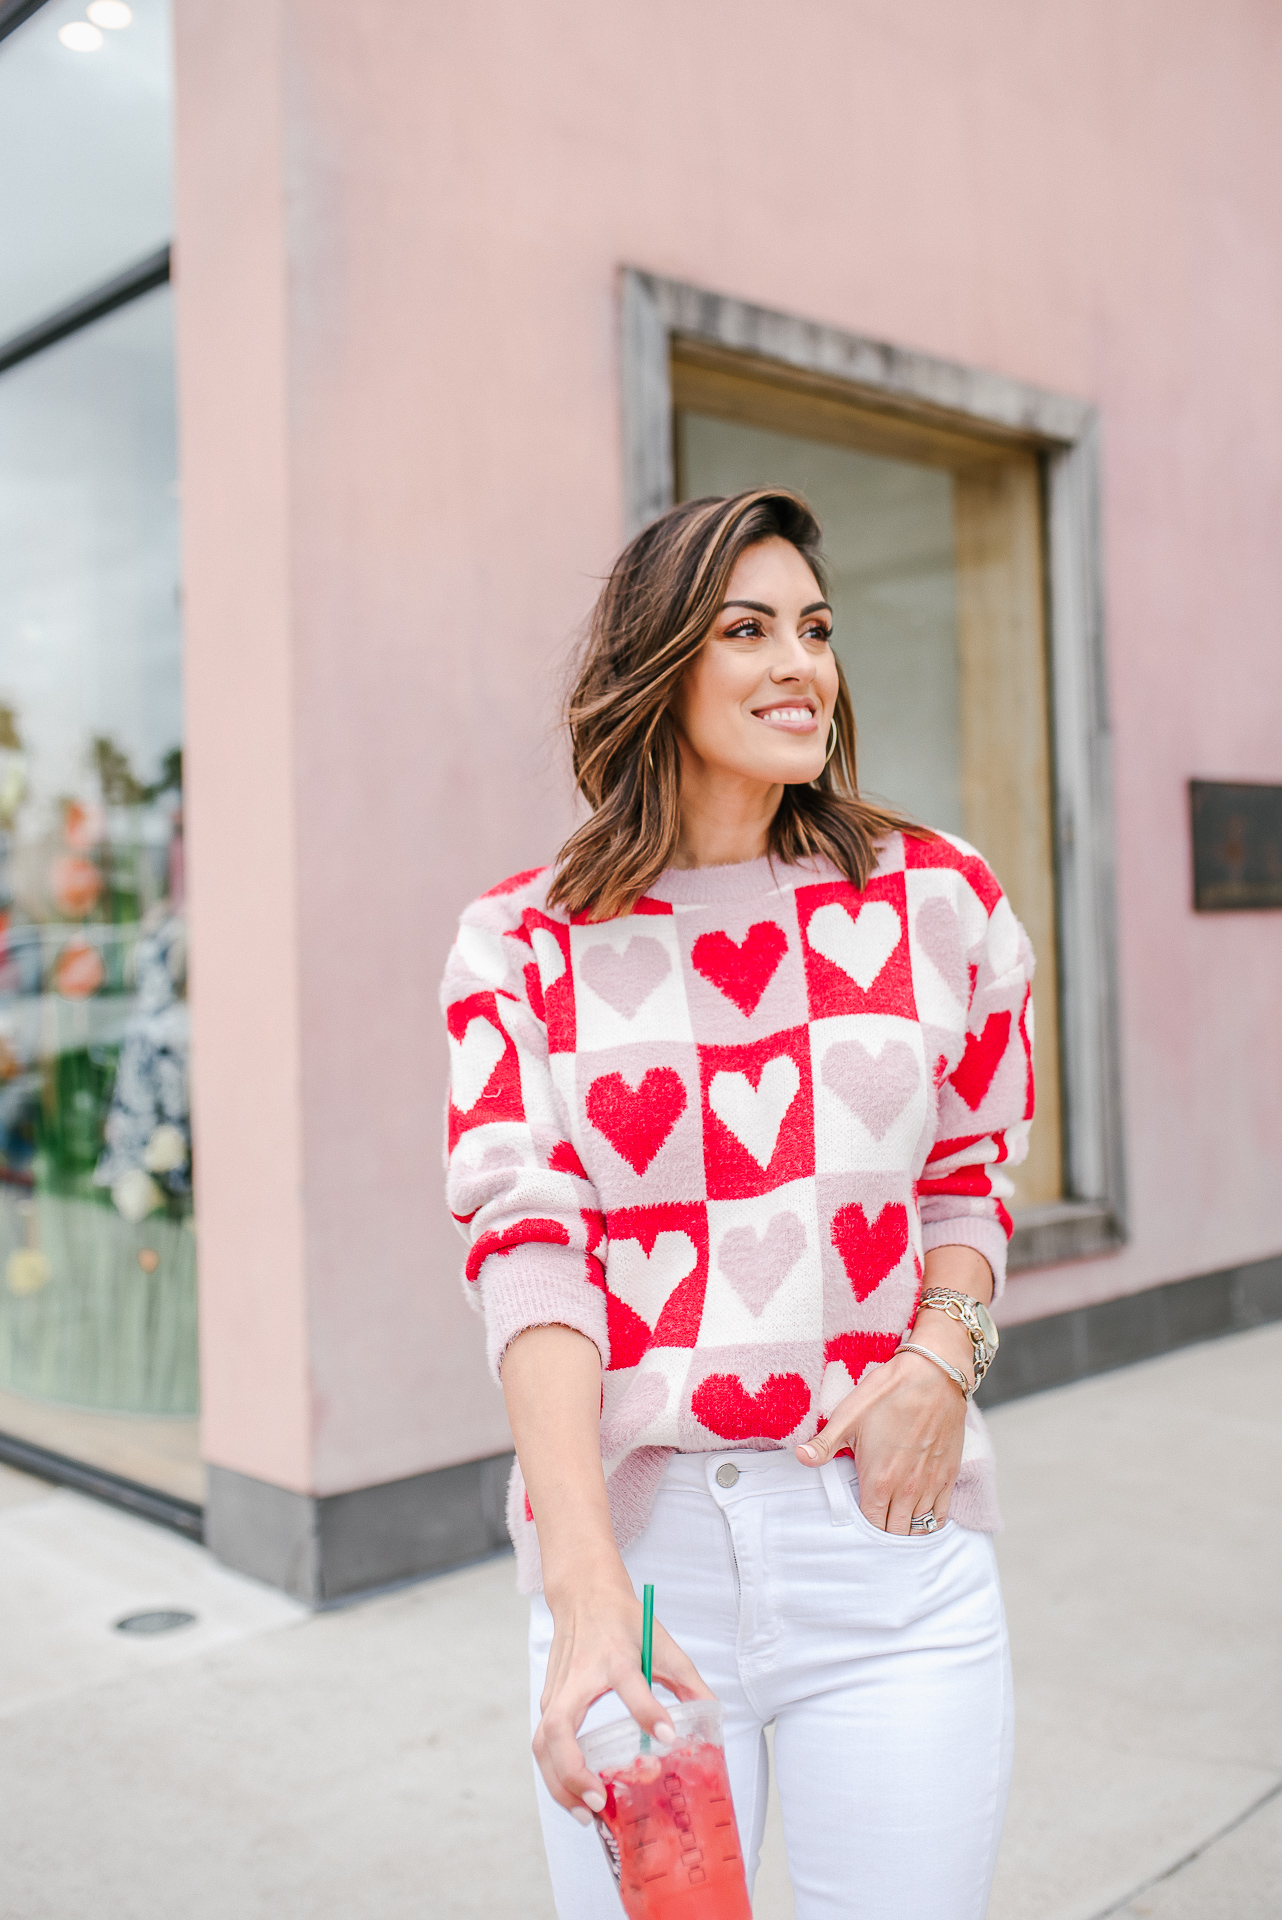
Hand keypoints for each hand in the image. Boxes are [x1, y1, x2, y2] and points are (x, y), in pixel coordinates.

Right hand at [535, 1569, 714, 1820]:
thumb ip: (688, 1681)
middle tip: (600, 1801)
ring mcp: (558, 1689)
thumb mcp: (662, 1642)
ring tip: (588, 1815)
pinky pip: (544, 1742)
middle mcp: (580, 1675)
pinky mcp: (549, 1699)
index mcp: (616, 1655)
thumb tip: (716, 1718)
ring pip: (542, 1742)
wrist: (583, 1593)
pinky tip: (578, 1795)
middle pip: (560, 1728)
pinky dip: (556, 1774)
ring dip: (559, 1783)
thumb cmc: (624, 1620)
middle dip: (573, 1771)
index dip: (648, 1711)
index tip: (667, 1738)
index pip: (629, 1683)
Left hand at [794, 1323, 969, 1532]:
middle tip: (874, 1523)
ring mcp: (930, 1485)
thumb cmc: (888, 1394)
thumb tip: (800, 1458)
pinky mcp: (948, 1476)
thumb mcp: (847, 1416)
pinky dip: (929, 1522)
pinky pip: (940, 1516)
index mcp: (878, 1481)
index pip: (871, 1526)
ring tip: (893, 1521)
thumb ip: (823, 1444)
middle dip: (883, 1533)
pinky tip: (918, 1514)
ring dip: (905, 1530)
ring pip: (918, 1529)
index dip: (862, 1528)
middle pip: (895, 1533)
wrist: (933, 1375)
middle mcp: (906, 1490)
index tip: (856, 1520)